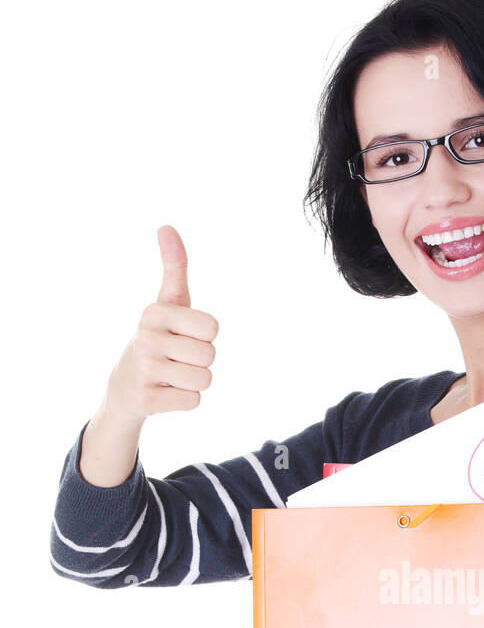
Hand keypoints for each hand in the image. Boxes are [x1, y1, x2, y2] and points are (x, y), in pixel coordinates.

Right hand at [104, 225, 219, 422]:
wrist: (126, 385)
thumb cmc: (159, 337)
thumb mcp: (168, 302)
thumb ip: (174, 266)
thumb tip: (166, 226)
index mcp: (154, 312)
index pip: (212, 328)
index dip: (205, 336)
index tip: (184, 335)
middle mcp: (146, 338)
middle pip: (210, 355)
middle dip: (201, 360)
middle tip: (178, 358)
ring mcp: (144, 370)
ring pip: (204, 380)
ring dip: (194, 381)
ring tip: (172, 375)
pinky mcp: (147, 400)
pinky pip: (193, 401)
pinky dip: (185, 399)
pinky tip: (165, 392)